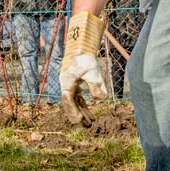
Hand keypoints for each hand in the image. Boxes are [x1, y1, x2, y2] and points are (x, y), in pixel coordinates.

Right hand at [59, 12, 108, 126]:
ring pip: (75, 100)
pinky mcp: (74, 80)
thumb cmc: (85, 58)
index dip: (74, 112)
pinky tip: (88, 107)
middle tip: (87, 126)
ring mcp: (70, 82)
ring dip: (82, 110)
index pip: (69, 101)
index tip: (81, 121)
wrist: (81, 44)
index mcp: (67, 83)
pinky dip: (83, 102)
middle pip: (71, 104)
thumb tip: (103, 99)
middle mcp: (66, 84)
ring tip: (90, 120)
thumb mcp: (93, 72)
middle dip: (78, 115)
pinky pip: (77, 95)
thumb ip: (97, 86)